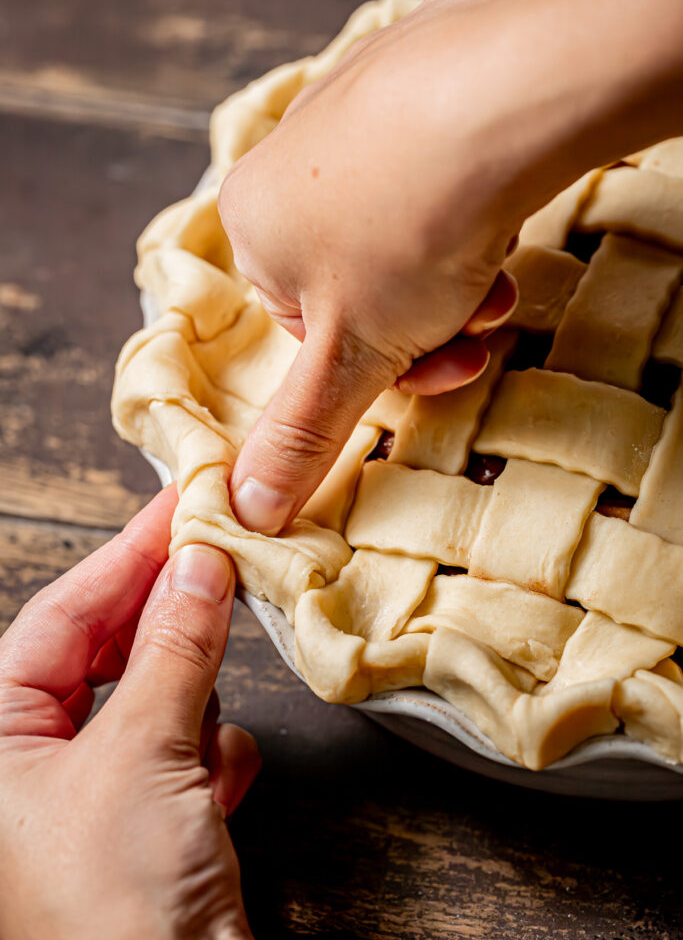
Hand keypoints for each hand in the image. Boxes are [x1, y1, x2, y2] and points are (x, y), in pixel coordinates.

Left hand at [0, 487, 259, 939]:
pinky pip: (180, 753)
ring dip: (194, 690)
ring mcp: (90, 798)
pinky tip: (222, 775)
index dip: (125, 553)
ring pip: (151, 699)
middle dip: (167, 615)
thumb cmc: (112, 913)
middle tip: (222, 556)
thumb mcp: (142, 756)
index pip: (60, 615)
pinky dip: (209, 752)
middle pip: (105, 652)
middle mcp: (31, 766)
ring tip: (221, 681)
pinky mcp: (145, 829)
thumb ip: (174, 649)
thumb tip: (199, 564)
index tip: (180, 503)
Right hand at [219, 0, 682, 537]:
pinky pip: (438, 170)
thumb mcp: (350, 356)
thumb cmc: (404, 230)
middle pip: (363, 282)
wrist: (499, 95)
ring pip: (407, 232)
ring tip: (496, 280)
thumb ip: (298, 436)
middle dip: (427, 326)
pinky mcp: (416, 75)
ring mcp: (354, 108)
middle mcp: (290, 158)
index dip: (375, 363)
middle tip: (475, 332)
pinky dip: (472, 211)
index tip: (428, 370)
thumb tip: (246, 515)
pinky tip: (501, 214)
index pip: (310, 326)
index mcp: (253, 223)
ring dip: (457, 279)